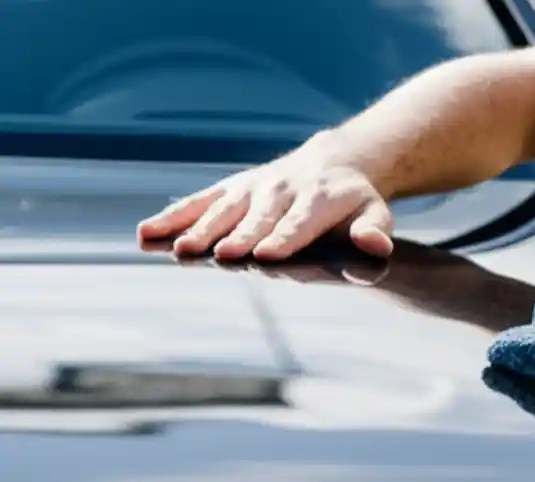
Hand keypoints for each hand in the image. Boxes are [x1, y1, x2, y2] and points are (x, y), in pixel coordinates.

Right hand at [136, 131, 394, 260]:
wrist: (333, 162)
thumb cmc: (354, 201)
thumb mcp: (375, 213)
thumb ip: (375, 231)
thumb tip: (374, 244)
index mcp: (319, 199)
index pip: (300, 222)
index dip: (283, 237)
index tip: (266, 254)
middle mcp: (281, 190)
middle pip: (257, 217)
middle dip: (239, 235)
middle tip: (220, 254)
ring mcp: (252, 187)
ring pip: (223, 209)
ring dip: (200, 228)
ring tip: (179, 249)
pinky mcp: (230, 188)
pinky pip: (198, 202)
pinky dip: (174, 217)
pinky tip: (147, 233)